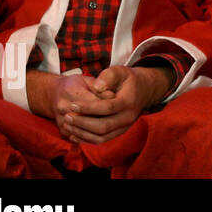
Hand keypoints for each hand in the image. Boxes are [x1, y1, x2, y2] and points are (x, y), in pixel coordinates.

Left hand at [58, 65, 172, 144]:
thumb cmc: (128, 79)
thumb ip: (108, 76)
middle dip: (82, 122)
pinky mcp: (119, 132)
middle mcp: (129, 117)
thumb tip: (97, 87)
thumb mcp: (120, 71)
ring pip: (101, 137)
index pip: (107, 108)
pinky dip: (86, 139)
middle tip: (67, 116)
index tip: (72, 104)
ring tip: (67, 124)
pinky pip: (101, 140)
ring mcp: (124, 127)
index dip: (88, 107)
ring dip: (82, 133)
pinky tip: (73, 133)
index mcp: (129, 101)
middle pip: (103, 126)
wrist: (144, 90)